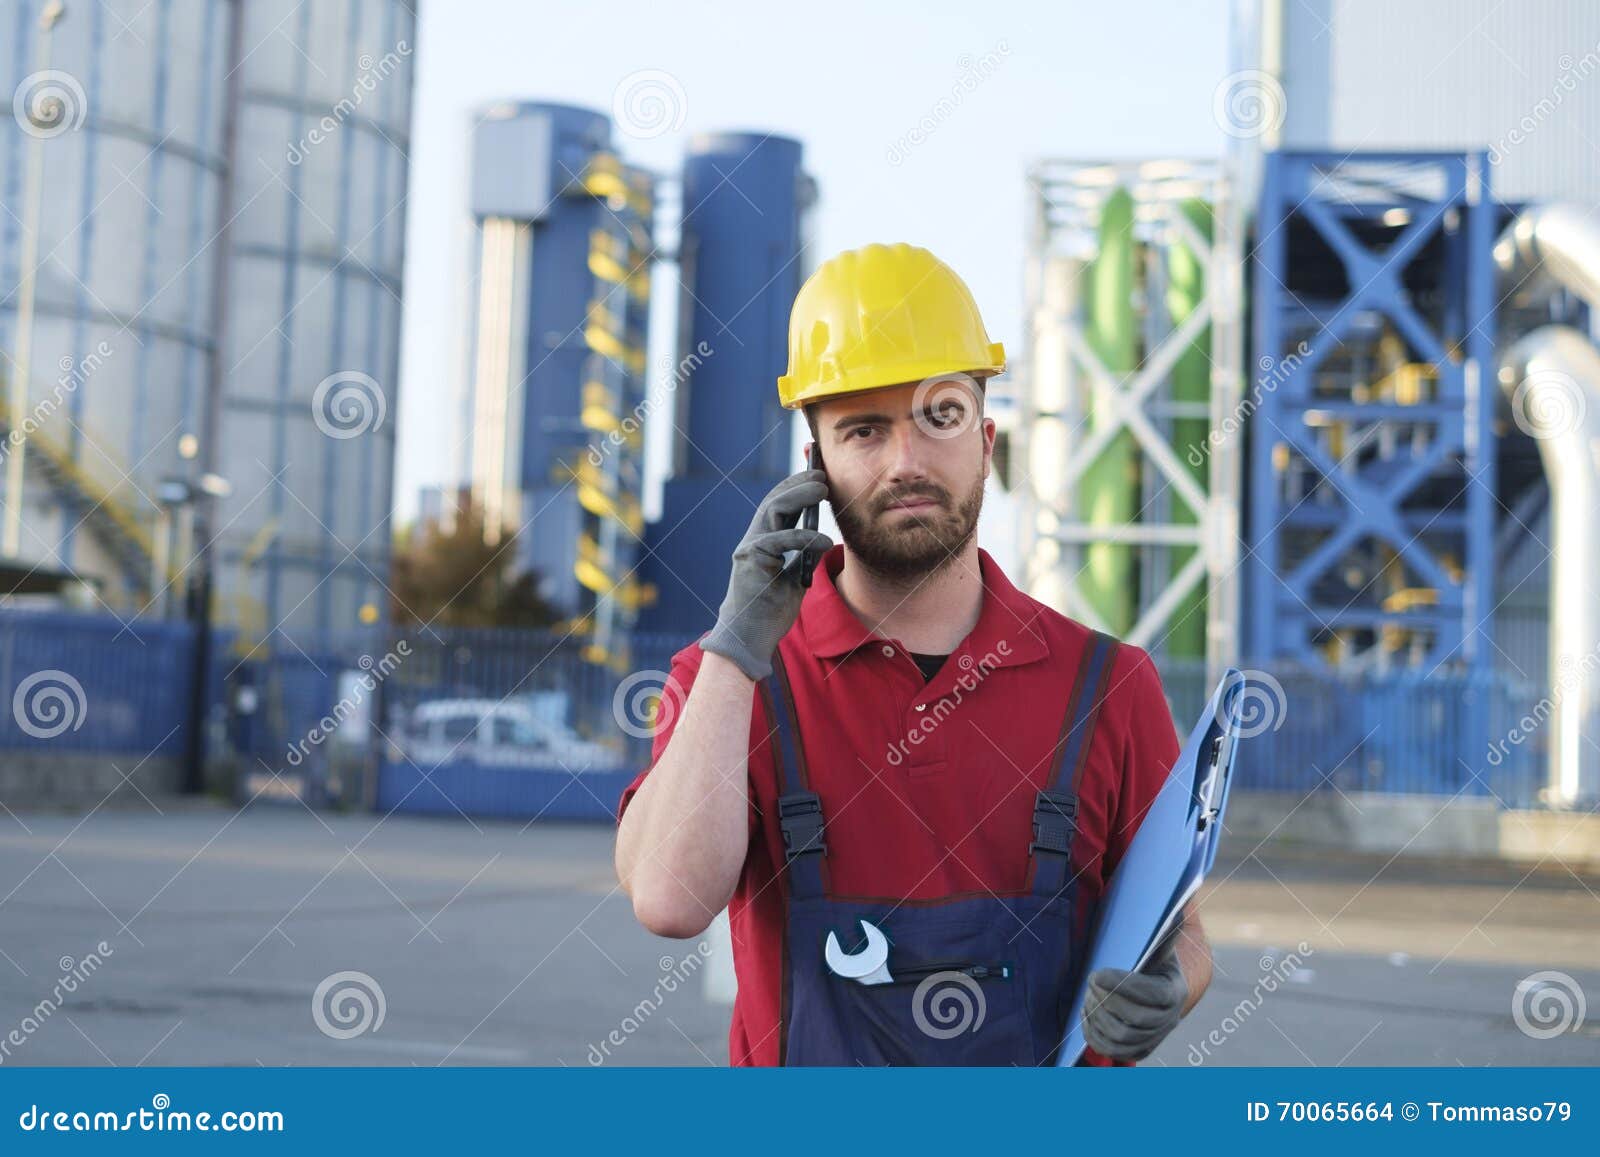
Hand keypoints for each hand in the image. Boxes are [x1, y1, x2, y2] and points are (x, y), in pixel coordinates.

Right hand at [699, 469, 832, 681]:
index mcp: (762, 544)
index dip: (795, 489)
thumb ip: (803, 559)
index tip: (817, 479)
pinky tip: (822, 540)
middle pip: (774, 501)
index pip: (777, 508)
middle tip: (822, 475)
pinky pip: (779, 539)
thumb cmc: (770, 612)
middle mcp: (753, 541)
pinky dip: (803, 537)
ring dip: (799, 496)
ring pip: (772, 510)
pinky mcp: (751, 559)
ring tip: (822, 489)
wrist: (750, 637)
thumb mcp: (795, 580)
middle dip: (798, 484)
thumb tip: (821, 540)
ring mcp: (749, 548)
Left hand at [1082, 927, 1188, 1060]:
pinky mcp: (1138, 1049)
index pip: (1153, 994)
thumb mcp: (1156, 939)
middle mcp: (1170, 1019)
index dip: (1123, 986)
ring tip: (1087, 997)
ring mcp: (1155, 1037)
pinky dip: (1094, 1035)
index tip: (1096, 973)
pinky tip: (1087, 1013)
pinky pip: (1113, 1050)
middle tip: (1089, 980)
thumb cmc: (1149, 954)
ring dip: (1098, 1017)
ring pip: (1121, 1038)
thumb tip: (1168, 906)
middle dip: (1105, 1000)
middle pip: (1134, 1020)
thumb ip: (1160, 926)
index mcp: (1175, 989)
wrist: (1155, 982)